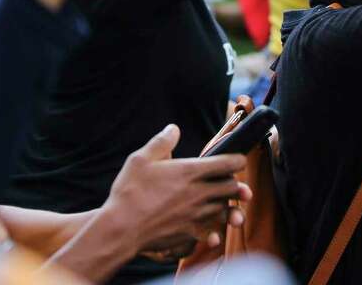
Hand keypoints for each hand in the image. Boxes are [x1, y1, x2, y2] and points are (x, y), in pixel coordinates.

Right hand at [102, 125, 250, 255]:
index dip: (237, 159)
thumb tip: (173, 129)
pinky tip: (212, 231)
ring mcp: (197, 215)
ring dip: (227, 206)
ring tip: (225, 205)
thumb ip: (161, 142)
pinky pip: (212, 231)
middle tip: (234, 183)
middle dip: (236, 184)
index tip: (239, 159)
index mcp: (190, 172)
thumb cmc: (130, 192)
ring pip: (224, 209)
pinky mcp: (190, 233)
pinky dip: (215, 230)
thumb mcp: (141, 159)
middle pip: (232, 188)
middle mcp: (199, 193)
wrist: (122, 229)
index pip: (228, 163)